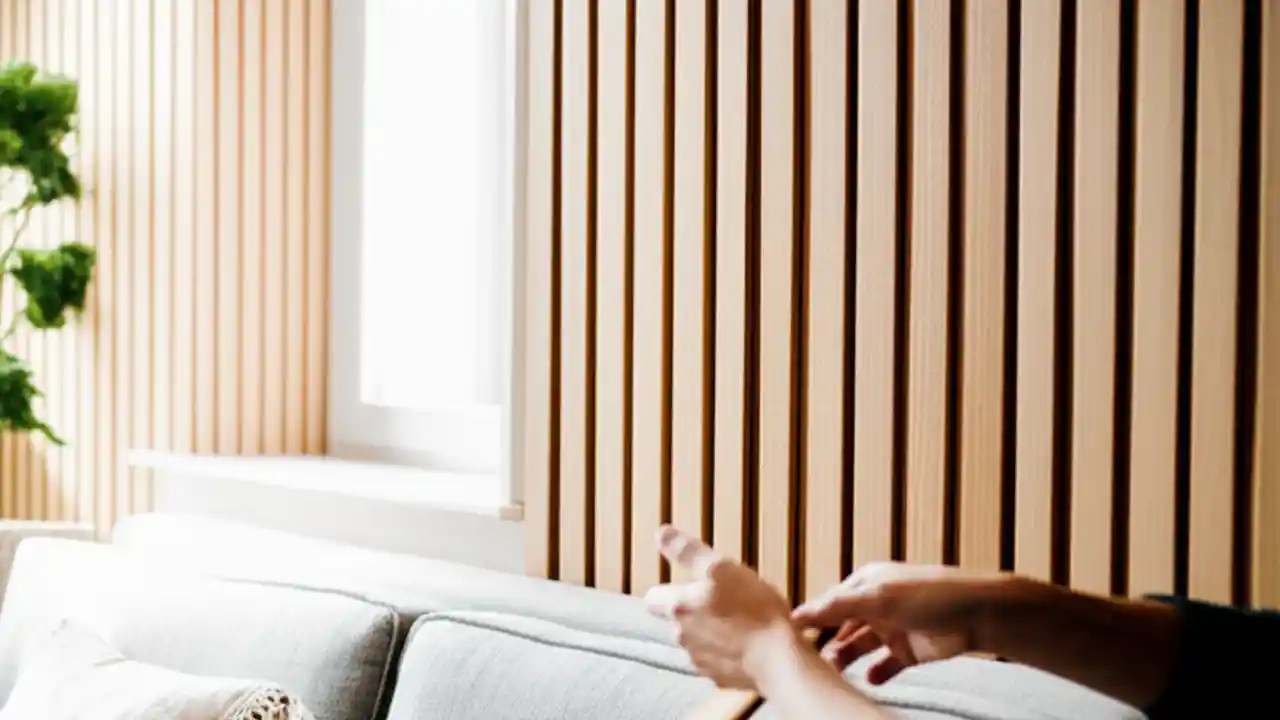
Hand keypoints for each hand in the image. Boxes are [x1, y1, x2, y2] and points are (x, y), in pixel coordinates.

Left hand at [644, 525, 803, 691]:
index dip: (668, 589)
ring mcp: (700, 661)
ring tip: (739, 620)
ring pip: (696, 640)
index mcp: (679, 608)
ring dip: (710, 630)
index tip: (689, 584)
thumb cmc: (754, 610)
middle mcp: (682, 637)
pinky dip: (725, 651)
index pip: (653, 598)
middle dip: (693, 610)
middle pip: (676, 619)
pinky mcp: (719, 677)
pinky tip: (746, 642)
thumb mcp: (721, 568)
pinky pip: (715, 659)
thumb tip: (661, 533)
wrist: (780, 659)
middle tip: (722, 599)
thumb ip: (687, 551)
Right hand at [793, 562, 1012, 684]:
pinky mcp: (908, 652)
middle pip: (841, 629)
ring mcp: (892, 629)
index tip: (791, 640)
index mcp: (865, 584)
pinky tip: (870, 679)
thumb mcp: (877, 597)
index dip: (811, 621)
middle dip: (827, 646)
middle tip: (814, 665)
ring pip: (859, 649)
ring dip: (847, 661)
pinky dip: (875, 674)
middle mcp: (875, 606)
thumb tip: (797, 614)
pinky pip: (884, 666)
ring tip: (836, 676)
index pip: (829, 604)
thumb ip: (836, 607)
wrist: (978, 614)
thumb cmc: (929, 595)